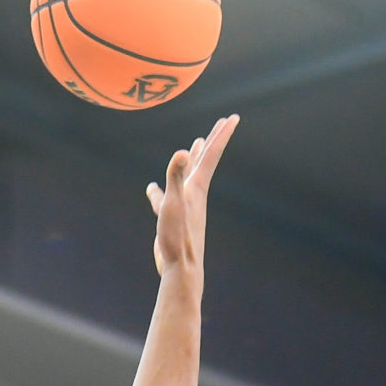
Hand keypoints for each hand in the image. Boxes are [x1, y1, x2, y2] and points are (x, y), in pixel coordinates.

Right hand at [147, 114, 238, 275]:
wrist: (180, 268)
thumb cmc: (178, 237)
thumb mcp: (174, 203)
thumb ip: (176, 177)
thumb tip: (183, 151)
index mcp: (197, 187)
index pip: (212, 154)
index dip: (221, 134)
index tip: (234, 117)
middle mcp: (195, 194)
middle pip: (205, 161)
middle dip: (213, 140)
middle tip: (224, 122)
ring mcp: (185, 206)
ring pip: (188, 176)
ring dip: (192, 160)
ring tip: (194, 146)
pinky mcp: (173, 219)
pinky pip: (167, 198)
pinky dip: (160, 190)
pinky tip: (151, 188)